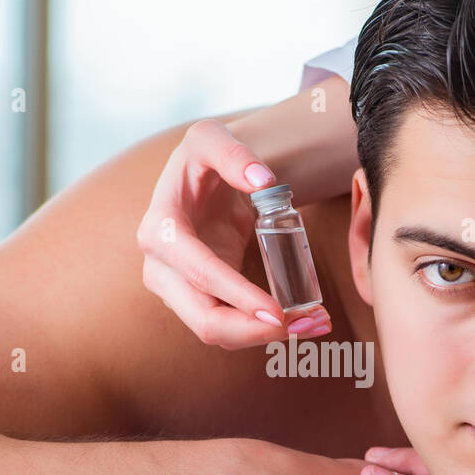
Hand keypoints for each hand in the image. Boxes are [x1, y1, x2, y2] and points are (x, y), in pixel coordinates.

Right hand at [135, 118, 331, 349]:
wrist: (200, 179)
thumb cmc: (202, 158)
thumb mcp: (210, 138)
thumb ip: (234, 154)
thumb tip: (263, 180)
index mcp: (160, 230)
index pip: (199, 273)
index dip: (236, 295)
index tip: (277, 312)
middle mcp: (160, 269)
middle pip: (203, 319)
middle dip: (253, 331)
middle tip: (303, 325)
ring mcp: (177, 290)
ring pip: (217, 332)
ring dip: (264, 337)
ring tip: (314, 325)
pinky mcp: (199, 300)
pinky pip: (230, 327)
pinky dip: (263, 331)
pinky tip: (302, 323)